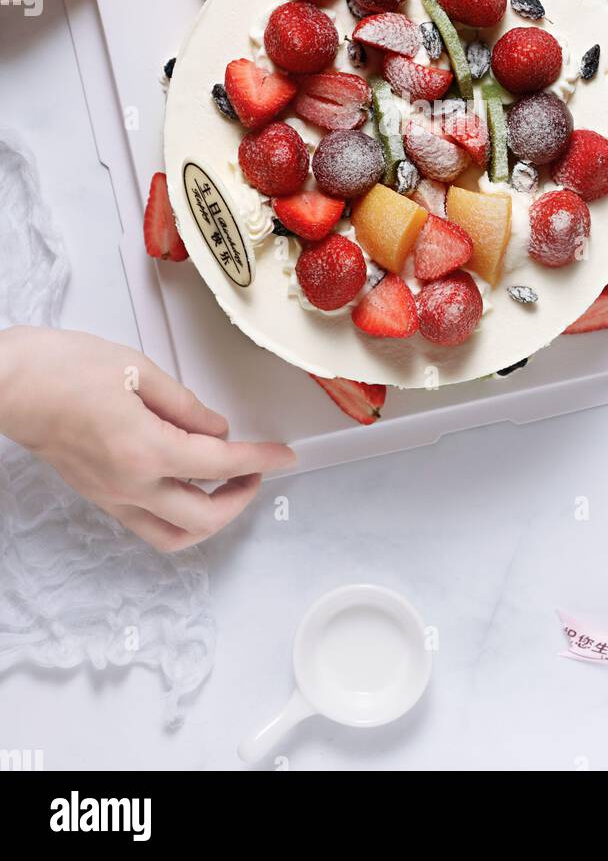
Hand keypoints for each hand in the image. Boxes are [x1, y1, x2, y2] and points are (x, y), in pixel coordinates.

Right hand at [0, 327, 295, 550]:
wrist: (12, 384)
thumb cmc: (61, 369)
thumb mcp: (139, 370)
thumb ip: (186, 405)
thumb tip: (215, 428)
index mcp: (146, 451)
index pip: (220, 465)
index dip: (261, 459)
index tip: (283, 455)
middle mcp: (130, 485)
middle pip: (203, 518)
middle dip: (241, 499)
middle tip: (259, 471)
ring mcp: (111, 496)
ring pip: (172, 536)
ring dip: (210, 519)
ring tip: (228, 487)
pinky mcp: (98, 495)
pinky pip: (146, 523)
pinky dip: (177, 514)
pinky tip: (187, 486)